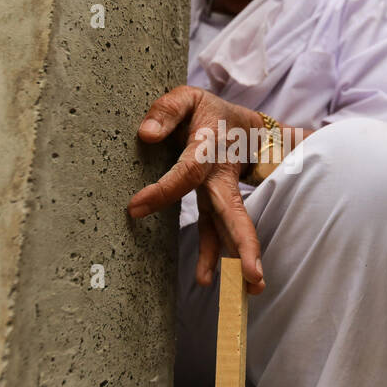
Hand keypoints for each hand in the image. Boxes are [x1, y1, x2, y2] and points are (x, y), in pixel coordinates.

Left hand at [127, 86, 265, 293]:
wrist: (244, 123)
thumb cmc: (208, 111)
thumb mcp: (188, 97)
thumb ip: (167, 110)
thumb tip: (146, 135)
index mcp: (210, 148)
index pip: (186, 174)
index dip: (162, 192)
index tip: (133, 209)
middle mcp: (221, 177)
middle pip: (233, 212)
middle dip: (243, 243)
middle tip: (252, 273)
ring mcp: (223, 194)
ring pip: (230, 228)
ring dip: (238, 259)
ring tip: (248, 289)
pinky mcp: (218, 205)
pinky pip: (218, 231)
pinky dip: (216, 256)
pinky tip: (208, 280)